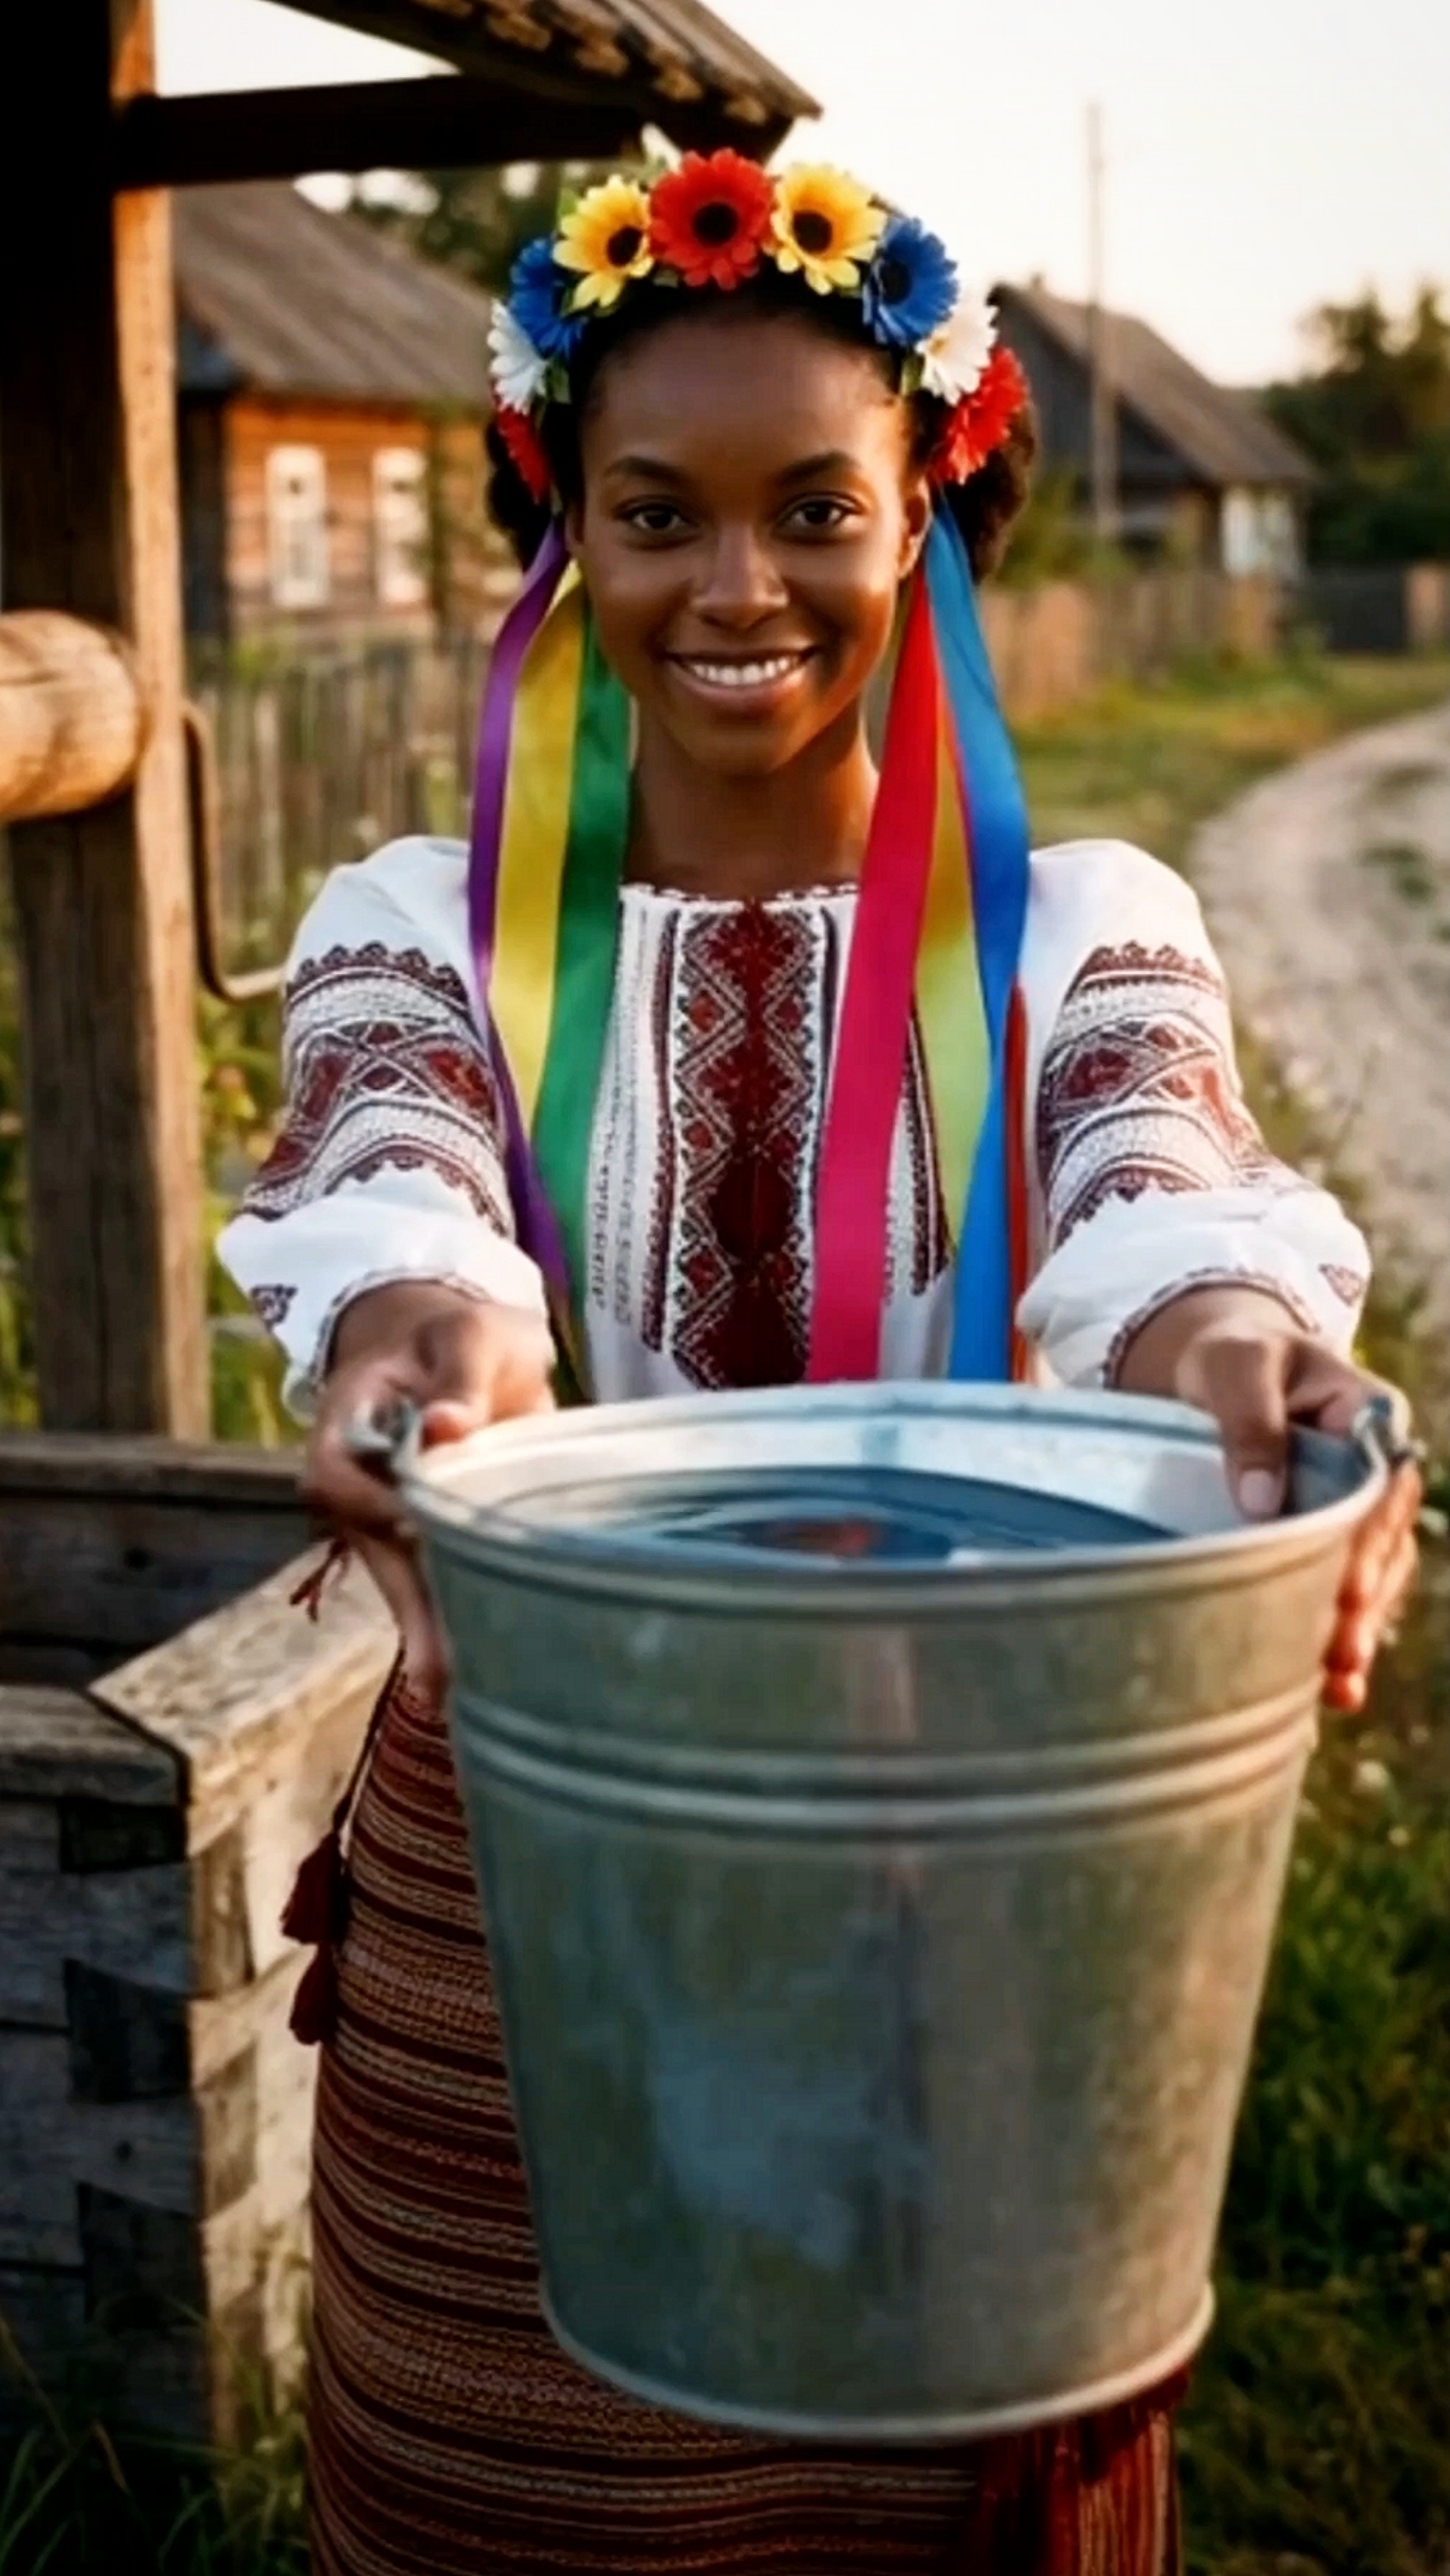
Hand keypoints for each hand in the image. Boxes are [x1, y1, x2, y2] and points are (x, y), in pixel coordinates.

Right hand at [303, 1282, 554, 1695]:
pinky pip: (433, 1584)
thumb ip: (459, 1378)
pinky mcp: (423, 1539)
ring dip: (433, 1631)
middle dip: (411, 1610)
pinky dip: (453, 1622)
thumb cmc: (459, 1335)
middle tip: (443, 1675)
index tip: (430, 1544)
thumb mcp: (468, 1335)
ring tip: (459, 1693)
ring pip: (405, 1580)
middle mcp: (354, 1485)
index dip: (387, 1513)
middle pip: (377, 1549)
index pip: (346, 1480)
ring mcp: (386, 1519)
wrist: (464, 1347)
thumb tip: (444, 1428)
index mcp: (344, 1426)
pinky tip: (472, 1678)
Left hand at [1118, 1286, 1420, 1713]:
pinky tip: (1329, 1689)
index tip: (1348, 1589)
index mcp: (1369, 1414)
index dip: (1369, 1540)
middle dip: (1364, 1600)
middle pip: (1382, 1541)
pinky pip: (1342, 1588)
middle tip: (1342, 1650)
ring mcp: (1354, 1507)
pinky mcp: (1325, 1537)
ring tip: (1338, 1681)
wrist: (1213, 1365)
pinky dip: (1337, 1632)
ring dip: (1357, 1629)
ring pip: (1370, 1575)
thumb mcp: (1233, 1367)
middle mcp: (1372, 1468)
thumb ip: (1249, 1422)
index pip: (1380, 1485)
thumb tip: (1259, 1501)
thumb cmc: (1227, 1357)